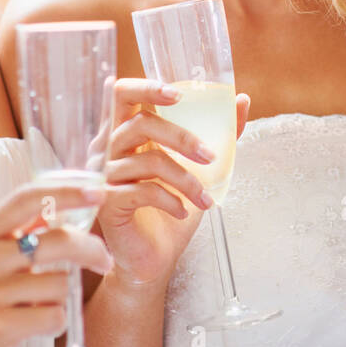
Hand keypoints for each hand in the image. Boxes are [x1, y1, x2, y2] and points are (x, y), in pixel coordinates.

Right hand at [0, 180, 113, 346]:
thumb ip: (28, 227)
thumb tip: (79, 198)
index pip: (29, 198)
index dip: (68, 191)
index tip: (99, 192)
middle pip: (58, 241)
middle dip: (91, 250)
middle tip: (104, 260)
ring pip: (61, 284)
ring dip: (64, 296)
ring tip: (43, 302)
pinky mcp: (0, 326)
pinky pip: (55, 316)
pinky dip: (57, 321)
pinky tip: (38, 322)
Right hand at [93, 79, 249, 286]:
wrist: (153, 258)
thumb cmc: (171, 207)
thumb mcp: (199, 167)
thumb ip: (217, 133)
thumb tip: (242, 99)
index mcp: (124, 132)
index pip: (122, 94)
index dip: (147, 88)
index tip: (179, 94)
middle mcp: (106, 149)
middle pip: (139, 124)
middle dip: (181, 137)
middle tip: (210, 157)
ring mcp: (103, 176)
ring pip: (147, 160)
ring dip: (186, 179)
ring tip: (205, 199)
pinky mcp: (106, 204)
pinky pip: (141, 191)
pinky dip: (171, 199)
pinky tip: (185, 212)